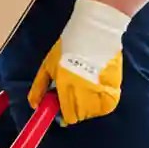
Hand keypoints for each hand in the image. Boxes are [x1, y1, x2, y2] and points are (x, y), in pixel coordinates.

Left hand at [28, 0, 130, 125]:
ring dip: (88, 107)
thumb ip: (39, 88)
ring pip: (94, 112)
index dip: (63, 116)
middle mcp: (85, 90)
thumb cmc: (68, 47)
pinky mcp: (114, 86)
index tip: (60, 109)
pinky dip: (102, 102)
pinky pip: (107, 104)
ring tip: (84, 92)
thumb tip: (34, 105)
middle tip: (72, 96)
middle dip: (74, 110)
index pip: (68, 116)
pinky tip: (96, 91)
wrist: (95, 31)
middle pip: (80, 116)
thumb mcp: (47, 66)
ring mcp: (101, 89)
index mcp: (67, 86)